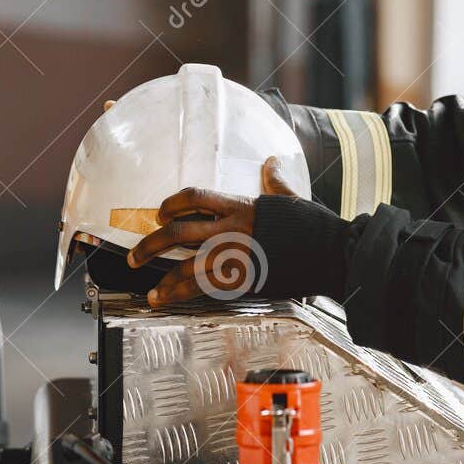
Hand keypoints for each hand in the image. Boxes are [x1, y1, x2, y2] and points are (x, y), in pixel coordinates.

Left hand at [126, 157, 299, 305]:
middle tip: (135, 256)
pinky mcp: (240, 279)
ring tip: (148, 289)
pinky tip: (164, 300)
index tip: (160, 213)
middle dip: (152, 243)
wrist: (328, 252)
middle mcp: (230, 228)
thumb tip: (273, 162)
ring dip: (161, 278)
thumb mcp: (292, 198)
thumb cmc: (313, 226)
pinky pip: (200, 287)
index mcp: (240, 205)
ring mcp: (233, 254)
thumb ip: (276, 181)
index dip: (172, 203)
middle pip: (178, 231)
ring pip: (184, 264)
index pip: (195, 196)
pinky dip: (178, 295)